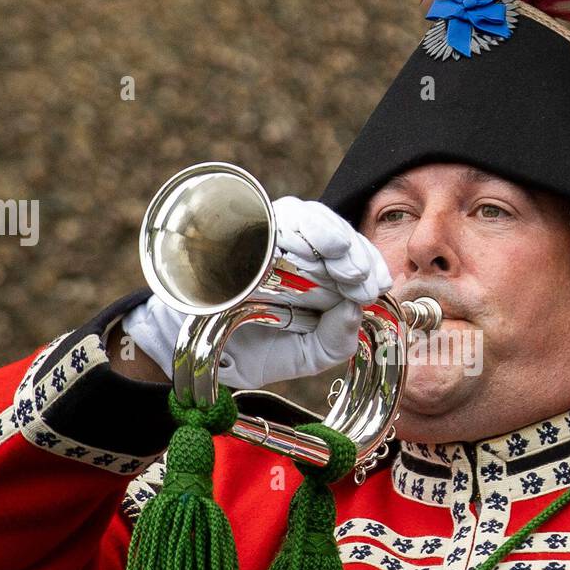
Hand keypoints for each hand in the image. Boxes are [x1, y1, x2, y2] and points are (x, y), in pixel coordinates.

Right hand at [120, 196, 391, 388]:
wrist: (192, 353)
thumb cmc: (252, 347)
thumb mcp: (304, 354)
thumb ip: (335, 340)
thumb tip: (354, 311)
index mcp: (316, 270)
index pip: (350, 254)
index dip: (367, 263)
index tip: (376, 285)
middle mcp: (294, 246)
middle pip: (334, 231)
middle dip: (353, 252)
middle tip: (361, 278)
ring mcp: (264, 231)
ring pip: (307, 216)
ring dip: (330, 237)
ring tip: (343, 264)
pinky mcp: (236, 225)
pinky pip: (268, 215)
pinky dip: (293, 227)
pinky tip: (312, 244)